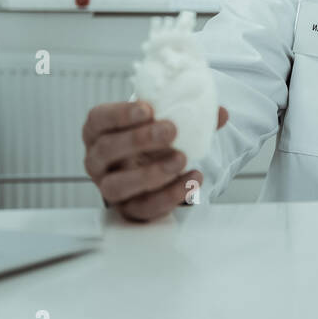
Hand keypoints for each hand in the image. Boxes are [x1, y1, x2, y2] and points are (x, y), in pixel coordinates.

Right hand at [81, 101, 227, 221]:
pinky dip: (170, 195)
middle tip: (170, 130)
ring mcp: (109, 187)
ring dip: (150, 173)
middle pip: (106, 150)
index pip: (98, 119)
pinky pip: (144, 208)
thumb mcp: (164, 120)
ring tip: (180, 158)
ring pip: (117, 185)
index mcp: (99, 131)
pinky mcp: (128, 209)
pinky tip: (191, 179)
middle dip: (139, 140)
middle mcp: (97, 160)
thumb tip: (221, 114)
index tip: (148, 109)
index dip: (120, 114)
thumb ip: (190, 115)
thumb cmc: (152, 140)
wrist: (153, 168)